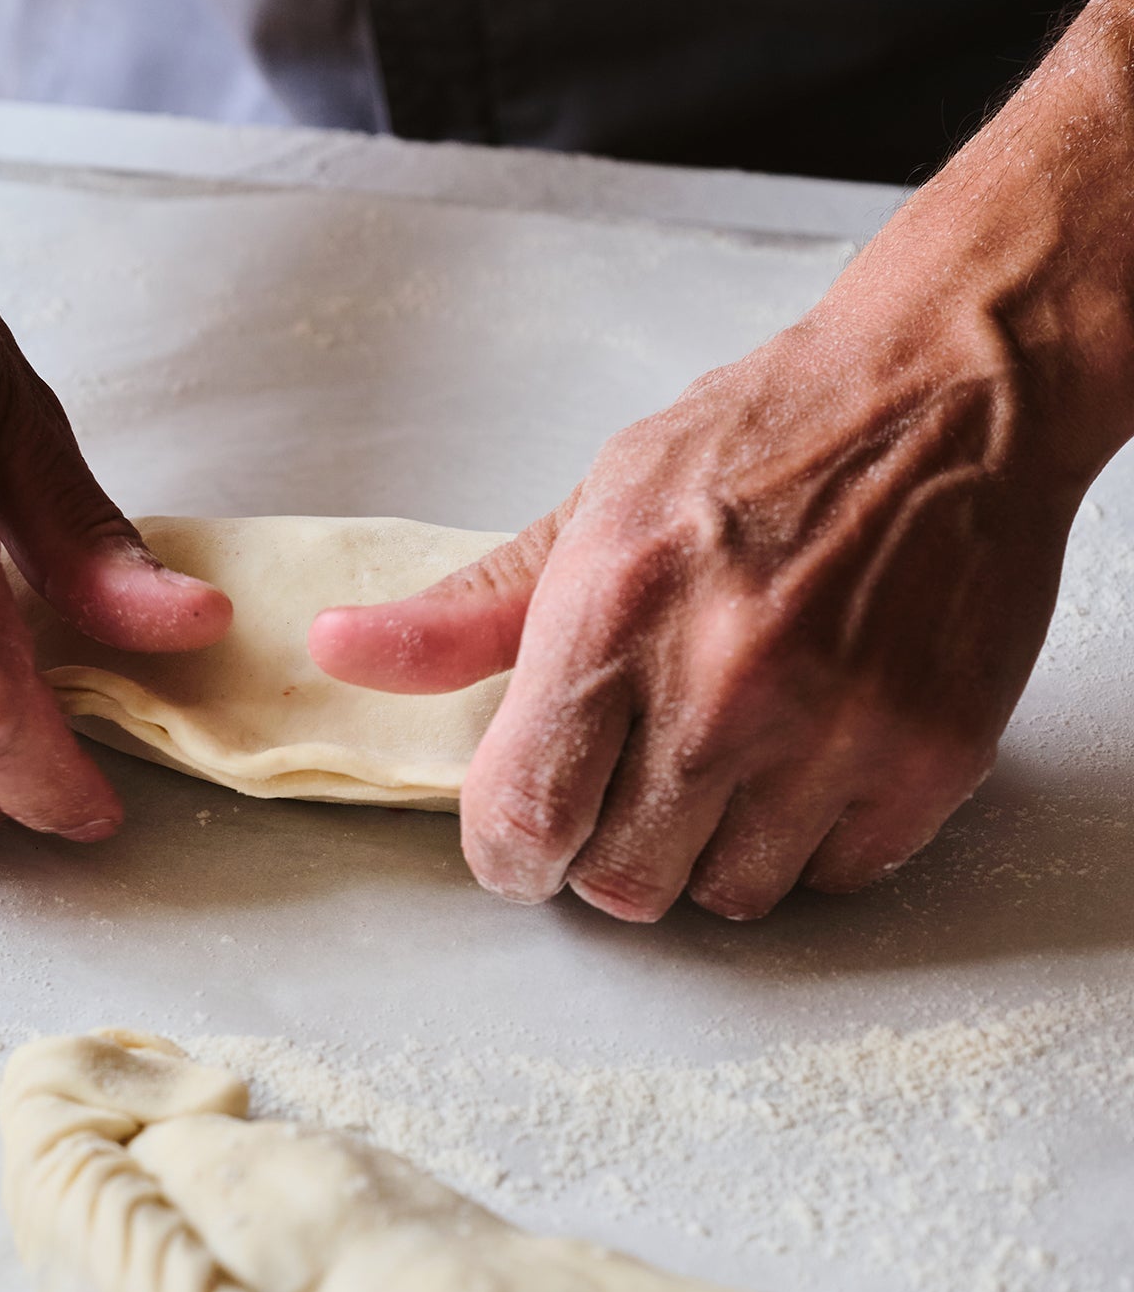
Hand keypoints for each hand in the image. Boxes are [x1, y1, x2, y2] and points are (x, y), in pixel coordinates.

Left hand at [310, 106, 1133, 919]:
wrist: (950, 395)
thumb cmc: (763, 440)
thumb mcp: (593, 507)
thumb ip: (467, 611)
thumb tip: (341, 649)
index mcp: (614, 616)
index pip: (522, 818)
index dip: (507, 851)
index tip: (522, 837)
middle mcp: (720, 688)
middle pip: (620, 883)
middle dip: (606, 852)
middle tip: (632, 785)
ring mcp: (832, 732)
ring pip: (726, 897)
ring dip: (710, 853)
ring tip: (728, 762)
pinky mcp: (926, 760)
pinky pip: (833, 877)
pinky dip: (810, 842)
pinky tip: (807, 760)